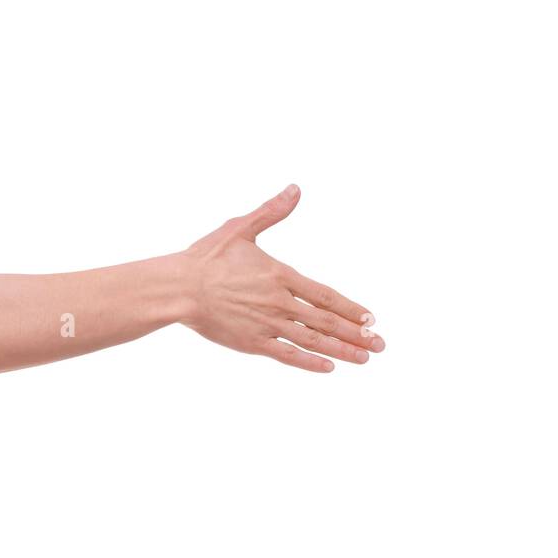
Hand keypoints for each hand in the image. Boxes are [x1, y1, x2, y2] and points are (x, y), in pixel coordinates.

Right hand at [178, 184, 384, 371]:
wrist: (177, 288)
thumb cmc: (205, 257)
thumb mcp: (239, 228)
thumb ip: (271, 211)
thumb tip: (295, 190)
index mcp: (279, 276)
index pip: (324, 296)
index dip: (350, 308)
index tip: (370, 318)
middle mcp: (279, 303)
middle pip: (325, 321)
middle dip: (356, 334)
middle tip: (379, 344)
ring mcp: (266, 325)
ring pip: (312, 340)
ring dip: (341, 350)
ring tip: (364, 359)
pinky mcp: (250, 342)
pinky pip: (286, 355)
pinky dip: (309, 362)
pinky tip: (328, 367)